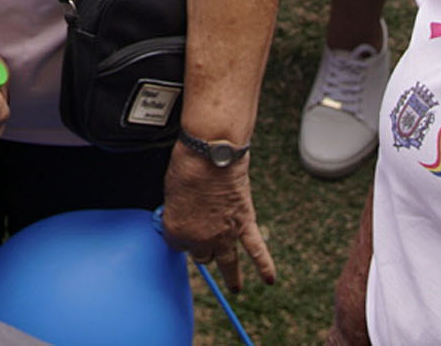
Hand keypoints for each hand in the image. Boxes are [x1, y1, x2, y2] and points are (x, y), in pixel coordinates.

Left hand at [161, 148, 275, 291]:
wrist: (211, 153)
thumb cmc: (188, 167)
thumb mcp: (171, 193)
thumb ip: (178, 213)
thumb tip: (184, 217)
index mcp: (177, 232)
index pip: (177, 246)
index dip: (180, 235)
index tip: (183, 224)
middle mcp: (200, 239)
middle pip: (201, 255)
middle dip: (201, 248)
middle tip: (203, 242)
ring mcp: (224, 234)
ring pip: (226, 261)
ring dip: (231, 276)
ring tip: (234, 287)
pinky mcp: (244, 223)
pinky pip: (256, 250)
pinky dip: (264, 265)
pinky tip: (269, 279)